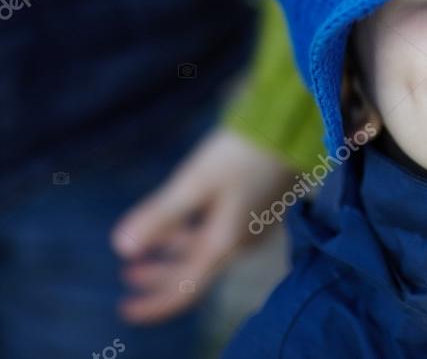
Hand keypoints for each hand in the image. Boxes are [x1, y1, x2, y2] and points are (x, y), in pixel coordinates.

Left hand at [111, 128, 293, 323]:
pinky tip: (180, 224)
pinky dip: (192, 238)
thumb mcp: (194, 183)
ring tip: (146, 251)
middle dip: (160, 277)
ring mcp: (252, 228)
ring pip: (207, 253)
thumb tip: (121, 247)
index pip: (187, 289)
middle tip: (127, 276)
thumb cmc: (240, 154)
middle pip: (196, 272)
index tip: (126, 309)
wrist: (290, 130)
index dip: (156, 304)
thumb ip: (159, 216)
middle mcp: (241, 243)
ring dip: (174, 255)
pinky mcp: (258, 211)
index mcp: (225, 243)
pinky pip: (220, 236)